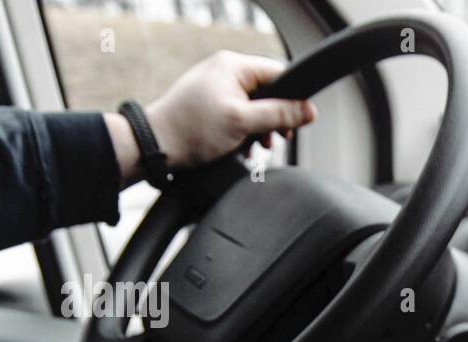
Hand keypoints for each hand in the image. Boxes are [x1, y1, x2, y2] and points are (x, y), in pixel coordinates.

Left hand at [107, 51, 316, 181]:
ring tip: (256, 147)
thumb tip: (310, 110)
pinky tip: (244, 148)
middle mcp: (225, 71)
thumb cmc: (194, 130)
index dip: (293, 98)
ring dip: (261, 129)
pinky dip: (245, 131)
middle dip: (275, 118)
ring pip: (255, 106)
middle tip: (277, 138)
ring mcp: (216, 87)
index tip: (299, 121)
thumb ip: (279, 114)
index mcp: (233, 66)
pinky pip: (239, 114)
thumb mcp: (243, 122)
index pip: (278, 73)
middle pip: (268, 91)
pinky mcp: (210, 105)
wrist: (157, 146)